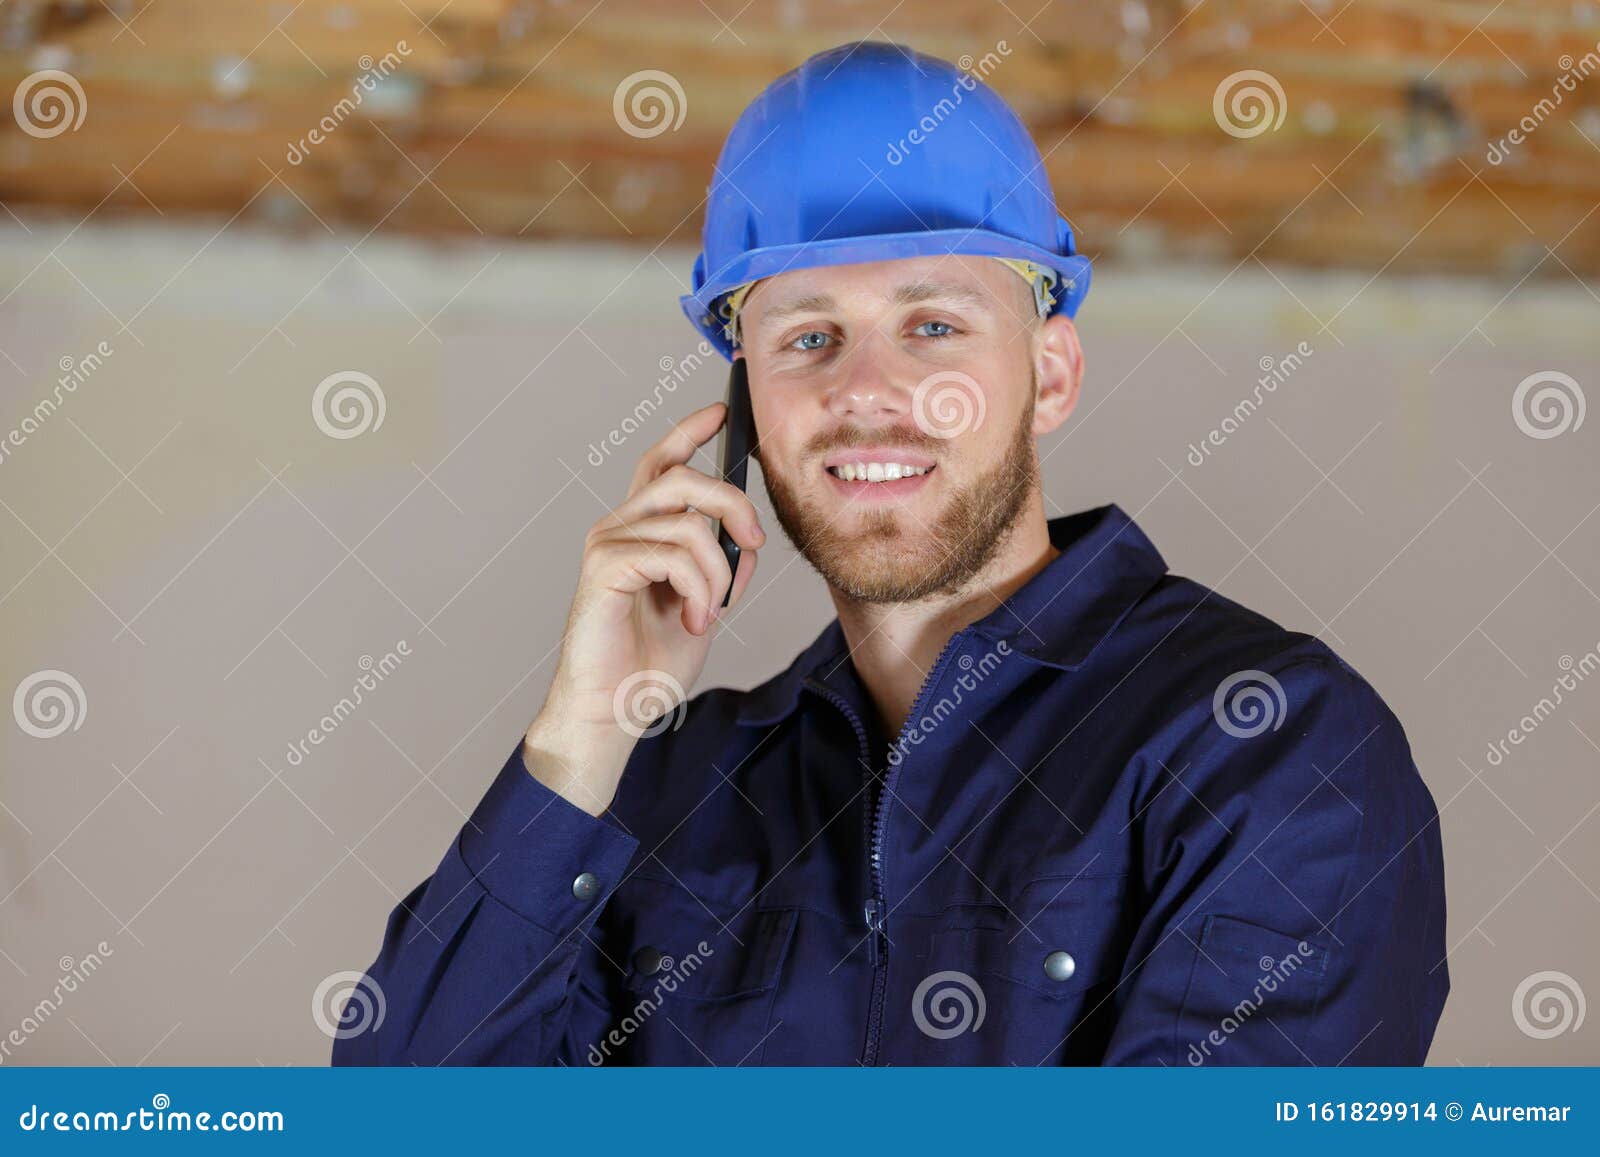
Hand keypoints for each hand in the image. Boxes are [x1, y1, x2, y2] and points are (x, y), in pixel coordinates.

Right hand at [523, 397, 764, 814]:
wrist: (614, 711)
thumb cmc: (648, 664)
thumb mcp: (703, 606)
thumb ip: (719, 568)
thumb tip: (744, 541)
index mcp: (641, 532)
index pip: (662, 464)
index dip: (689, 431)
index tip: (721, 412)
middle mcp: (619, 528)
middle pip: (684, 478)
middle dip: (733, 505)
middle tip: (753, 545)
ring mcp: (608, 545)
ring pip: (688, 522)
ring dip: (716, 574)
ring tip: (708, 612)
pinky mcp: (604, 569)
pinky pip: (673, 555)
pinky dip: (698, 590)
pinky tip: (693, 621)